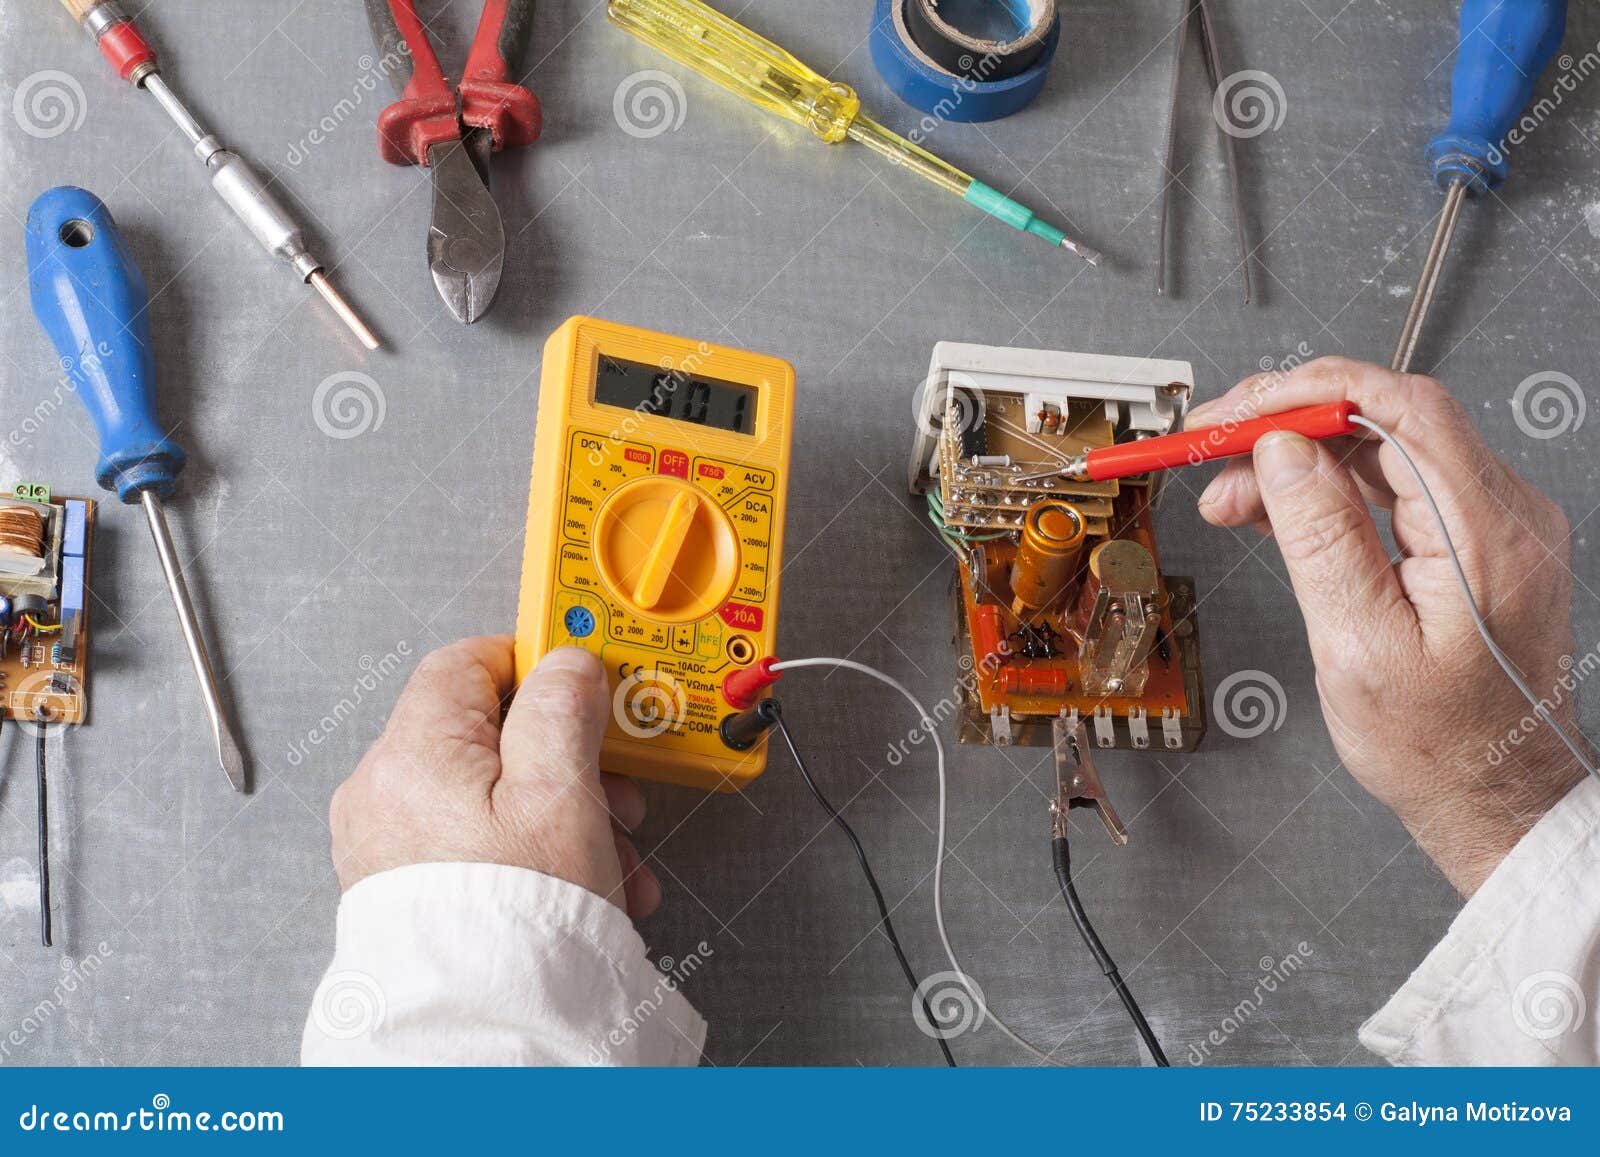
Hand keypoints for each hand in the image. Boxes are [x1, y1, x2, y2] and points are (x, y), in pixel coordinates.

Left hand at [329, 638, 660, 918]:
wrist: (485, 1032)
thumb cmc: (514, 919)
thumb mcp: (561, 790)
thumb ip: (562, 708)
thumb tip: (565, 664)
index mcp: (412, 752)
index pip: (465, 662)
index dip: (532, 663)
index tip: (586, 684)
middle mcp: (384, 793)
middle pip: (487, 737)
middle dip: (568, 762)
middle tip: (619, 792)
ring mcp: (388, 845)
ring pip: (490, 797)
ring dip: (563, 816)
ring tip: (616, 862)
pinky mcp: (404, 890)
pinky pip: (475, 844)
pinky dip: (532, 853)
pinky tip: (585, 889)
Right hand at [1188, 357, 1588, 895]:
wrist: (1494, 797)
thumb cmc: (1437, 747)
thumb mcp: (1359, 647)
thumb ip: (1321, 539)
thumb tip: (1283, 453)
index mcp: (1486, 534)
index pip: (1398, 407)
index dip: (1305, 393)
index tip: (1234, 412)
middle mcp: (1502, 514)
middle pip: (1386, 418)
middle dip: (1287, 425)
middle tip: (1210, 449)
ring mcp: (1490, 524)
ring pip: (1381, 449)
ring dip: (1297, 460)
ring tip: (1228, 498)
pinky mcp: (1470, 541)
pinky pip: (1392, 485)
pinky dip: (1327, 488)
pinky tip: (1273, 508)